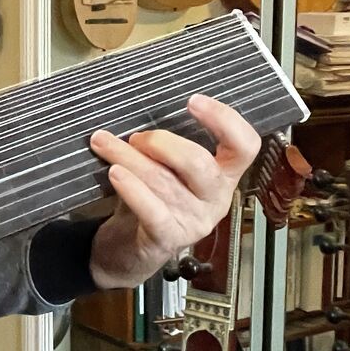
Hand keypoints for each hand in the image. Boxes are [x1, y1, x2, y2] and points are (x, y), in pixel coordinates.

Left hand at [87, 95, 261, 289]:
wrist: (130, 249)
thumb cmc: (151, 200)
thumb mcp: (167, 170)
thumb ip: (166, 146)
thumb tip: (139, 112)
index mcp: (223, 175)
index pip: (245, 146)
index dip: (225, 120)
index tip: (194, 101)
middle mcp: (216, 199)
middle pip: (199, 163)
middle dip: (161, 143)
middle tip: (136, 138)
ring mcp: (194, 222)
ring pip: (164, 182)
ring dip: (129, 158)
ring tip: (104, 143)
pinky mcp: (168, 239)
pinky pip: (151, 210)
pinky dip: (131, 188)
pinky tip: (114, 173)